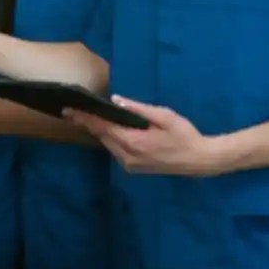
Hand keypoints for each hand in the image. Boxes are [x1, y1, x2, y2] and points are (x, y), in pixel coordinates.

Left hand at [64, 96, 224, 176]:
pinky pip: (115, 150)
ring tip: (82, 117)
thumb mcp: (164, 116)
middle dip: (86, 123)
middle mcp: (127, 156)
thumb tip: (116, 100)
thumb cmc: (184, 134)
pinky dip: (108, 138)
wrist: (198, 160)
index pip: (103, 128)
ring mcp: (129, 164)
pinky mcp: (133, 168)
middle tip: (70, 110)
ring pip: (107, 144)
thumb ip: (138, 109)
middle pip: (101, 136)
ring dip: (96, 131)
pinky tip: (104, 129)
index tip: (69, 110)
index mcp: (134, 142)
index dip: (85, 118)